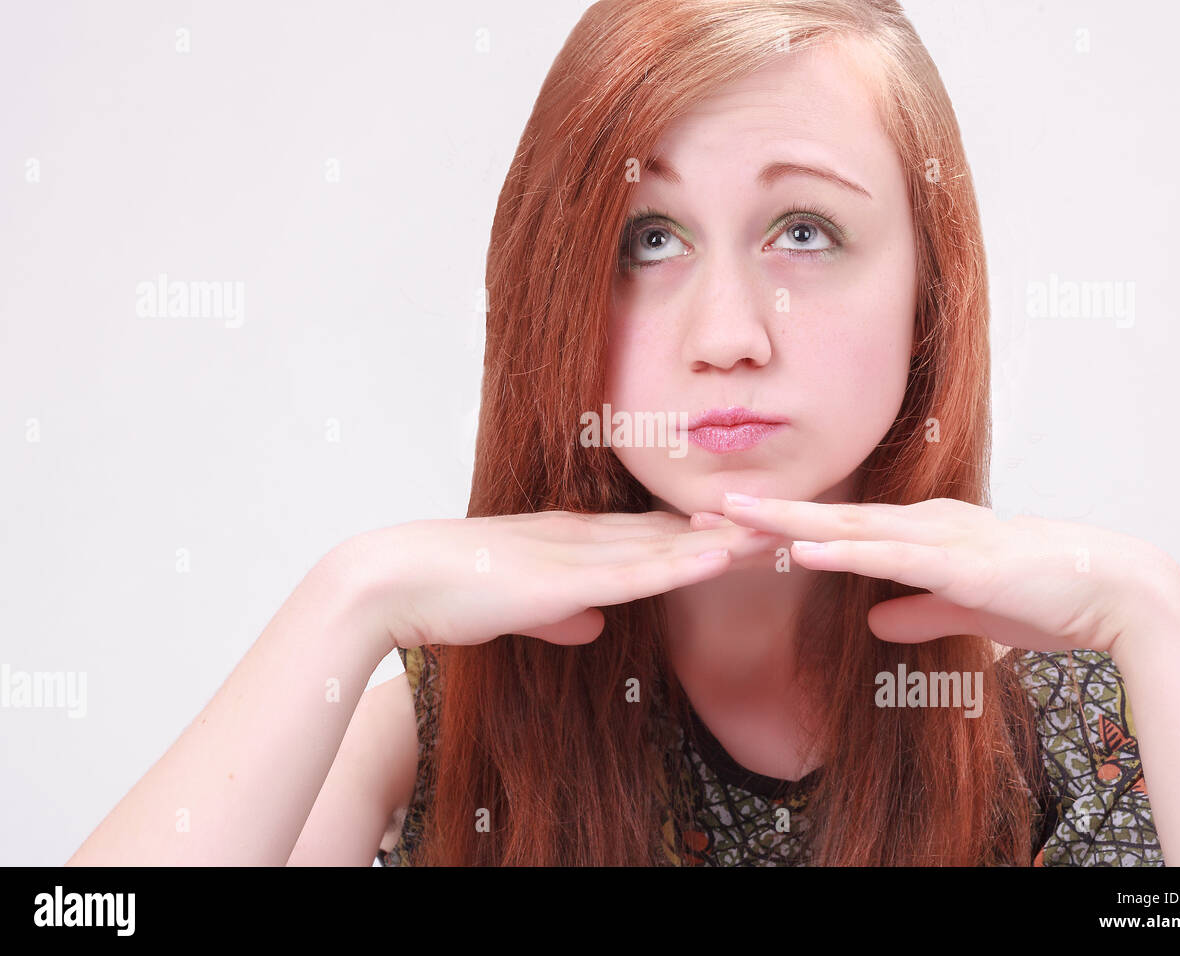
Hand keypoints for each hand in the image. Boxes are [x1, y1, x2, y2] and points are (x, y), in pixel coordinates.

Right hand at [338, 510, 783, 649]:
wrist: (393, 579)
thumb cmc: (444, 590)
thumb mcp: (517, 605)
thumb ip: (559, 613)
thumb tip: (593, 624)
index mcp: (569, 539)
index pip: (649, 533)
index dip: (700, 529)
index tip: (747, 526)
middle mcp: (581, 536)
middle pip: (671, 532)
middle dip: (730, 529)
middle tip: (785, 519)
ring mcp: (577, 554)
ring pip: (666, 546)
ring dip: (724, 540)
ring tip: (778, 531)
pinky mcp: (566, 578)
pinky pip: (639, 572)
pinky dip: (683, 564)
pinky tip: (722, 554)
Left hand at [698, 493, 1179, 655]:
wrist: (1115, 591)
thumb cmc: (1048, 596)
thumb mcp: (966, 611)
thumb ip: (918, 610)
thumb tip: (876, 619)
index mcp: (923, 533)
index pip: (839, 527)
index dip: (784, 527)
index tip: (733, 529)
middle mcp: (923, 524)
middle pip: (830, 516)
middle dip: (767, 514)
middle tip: (705, 507)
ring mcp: (939, 538)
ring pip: (848, 525)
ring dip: (788, 519)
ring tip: (733, 514)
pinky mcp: (958, 563)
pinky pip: (889, 555)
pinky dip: (842, 548)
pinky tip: (801, 546)